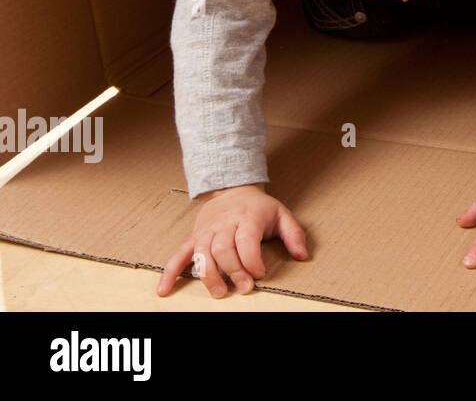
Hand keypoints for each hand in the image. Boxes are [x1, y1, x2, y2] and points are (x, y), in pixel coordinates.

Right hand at [156, 183, 308, 297]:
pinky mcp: (194, 238)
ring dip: (208, 274)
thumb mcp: (282, 214)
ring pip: (203, 253)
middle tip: (244, 288)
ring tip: (218, 292)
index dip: (252, 259)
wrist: (231, 190)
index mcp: (248, 217)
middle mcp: (224, 224)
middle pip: (224, 248)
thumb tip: (303, 255)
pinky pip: (179, 254)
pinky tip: (164, 290)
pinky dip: (170, 272)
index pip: (247, 239)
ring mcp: (206, 231)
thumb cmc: (258, 208)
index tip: (260, 274)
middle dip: (234, 270)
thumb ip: (294, 234)